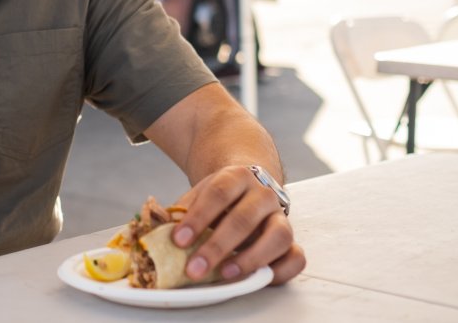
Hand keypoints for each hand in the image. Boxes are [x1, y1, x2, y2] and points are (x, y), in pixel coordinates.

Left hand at [170, 166, 304, 285]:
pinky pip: (297, 258)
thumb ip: (183, 212)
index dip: (198, 217)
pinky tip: (256, 280)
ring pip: (279, 236)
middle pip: (244, 218)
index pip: (218, 194)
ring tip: (226, 274)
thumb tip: (160, 234)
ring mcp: (281, 217)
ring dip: (251, 258)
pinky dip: (279, 271)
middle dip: (217, 246)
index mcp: (237, 177)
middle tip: (194, 268)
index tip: (178, 240)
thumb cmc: (219, 198)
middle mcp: (264, 194)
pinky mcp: (292, 241)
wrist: (248, 186)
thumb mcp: (199, 195)